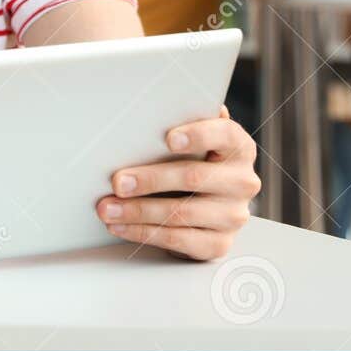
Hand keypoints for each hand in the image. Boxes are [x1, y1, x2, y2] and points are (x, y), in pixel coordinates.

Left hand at [95, 107, 260, 260]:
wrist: (212, 209)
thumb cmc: (196, 165)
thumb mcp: (197, 143)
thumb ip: (186, 123)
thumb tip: (154, 106)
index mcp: (239, 148)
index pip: (225, 135)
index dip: (198, 135)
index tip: (168, 138)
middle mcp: (242, 182)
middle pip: (194, 177)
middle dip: (150, 179)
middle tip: (118, 181)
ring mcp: (233, 216)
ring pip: (181, 213)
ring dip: (137, 212)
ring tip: (108, 208)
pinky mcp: (219, 244)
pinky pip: (178, 240)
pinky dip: (143, 233)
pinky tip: (121, 226)